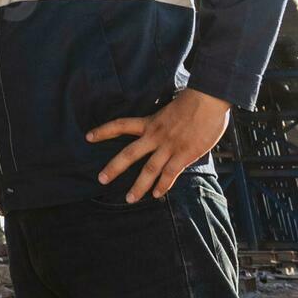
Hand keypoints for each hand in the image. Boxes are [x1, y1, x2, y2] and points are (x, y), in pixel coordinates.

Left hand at [87, 88, 231, 202]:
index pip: (121, 125)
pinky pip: (170, 174)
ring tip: (129, 199)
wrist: (208, 98)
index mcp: (150, 121)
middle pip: (129, 154)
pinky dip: (162, 186)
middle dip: (114, 168)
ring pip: (149, 170)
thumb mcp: (170, 109)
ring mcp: (169, 146)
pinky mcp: (184, 154)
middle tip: (101, 179)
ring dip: (138, 187)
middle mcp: (155, 135)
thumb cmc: (193, 101)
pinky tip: (156, 195)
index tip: (88, 137)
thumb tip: (163, 133)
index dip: (103, 131)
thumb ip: (164, 124)